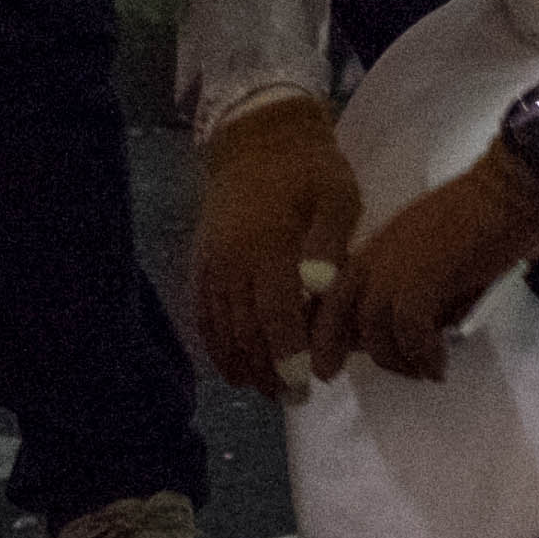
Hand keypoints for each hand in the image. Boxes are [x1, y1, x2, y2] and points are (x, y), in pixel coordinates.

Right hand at [188, 89, 362, 400]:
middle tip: (294, 398)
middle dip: (267, 371)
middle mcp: (231, 261)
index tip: (304, 385)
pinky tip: (235, 369)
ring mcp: (211, 264)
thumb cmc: (309, 170)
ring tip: (269, 391)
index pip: (274, 314)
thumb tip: (319, 289)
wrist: (258, 139)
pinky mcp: (201, 265)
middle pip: (244, 331)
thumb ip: (330, 243)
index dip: (288, 354)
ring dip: (243, 366)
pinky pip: (203, 316)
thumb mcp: (337, 195)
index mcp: (267, 245)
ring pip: (221, 330)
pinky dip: (217, 347)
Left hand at [309, 142, 538, 385]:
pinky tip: (438, 366)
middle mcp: (379, 254)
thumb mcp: (436, 257)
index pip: (333, 290)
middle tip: (345, 377)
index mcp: (378, 245)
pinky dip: (423, 354)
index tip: (326, 360)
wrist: (514, 189)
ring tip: (421, 370)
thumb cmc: (486, 218)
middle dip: (333, 347)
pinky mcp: (425, 275)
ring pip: (373, 327)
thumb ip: (417, 290)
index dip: (323, 327)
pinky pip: (410, 330)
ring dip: (396, 359)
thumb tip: (410, 333)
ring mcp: (398, 263)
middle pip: (340, 310)